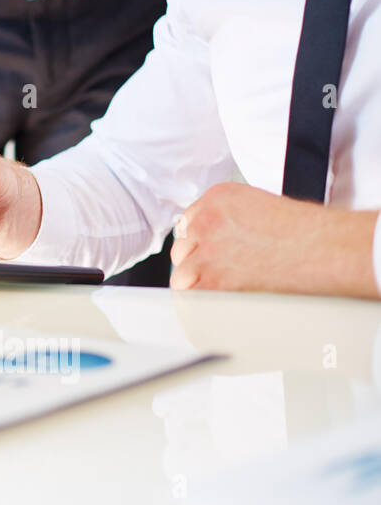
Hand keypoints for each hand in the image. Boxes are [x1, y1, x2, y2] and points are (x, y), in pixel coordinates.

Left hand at [171, 182, 379, 297]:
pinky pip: (190, 298)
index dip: (198, 243)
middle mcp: (204, 222)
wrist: (324, 248)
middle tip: (220, 273)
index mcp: (216, 199)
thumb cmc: (306, 231)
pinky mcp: (212, 281)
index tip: (207, 252)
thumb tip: (220, 240)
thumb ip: (230, 219)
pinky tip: (217, 305)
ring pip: (181, 276)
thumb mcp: (259, 207)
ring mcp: (205, 252)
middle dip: (197, 262)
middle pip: (181, 249)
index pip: (188, 224)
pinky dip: (201, 304)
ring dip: (198, 284)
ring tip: (223, 290)